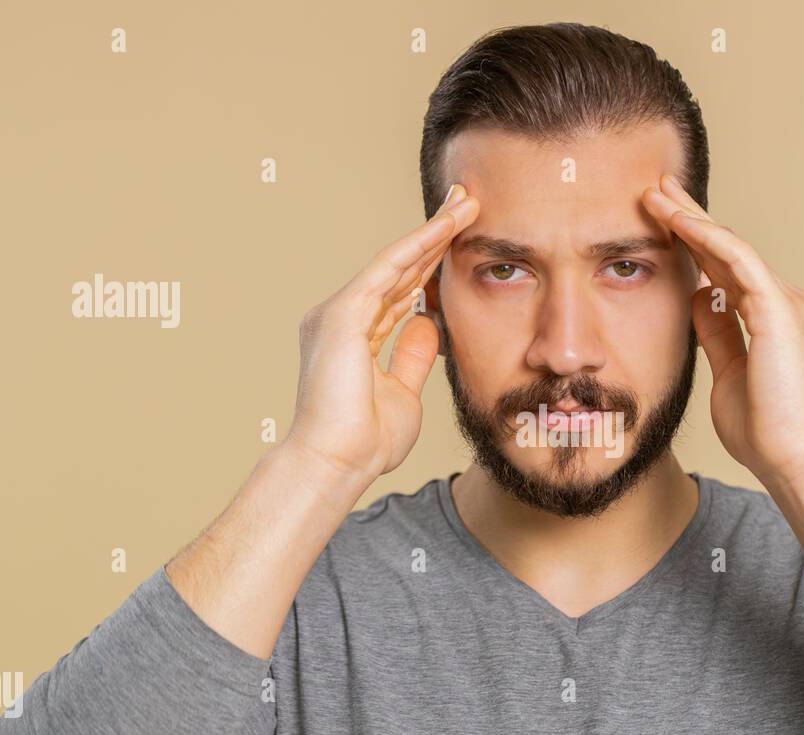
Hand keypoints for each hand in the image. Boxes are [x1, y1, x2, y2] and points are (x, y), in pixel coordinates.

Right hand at [284, 184, 479, 484]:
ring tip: (466, 202)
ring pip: (395, 260)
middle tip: (466, 201)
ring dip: (433, 230)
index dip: (431, 263)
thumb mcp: (403, 392)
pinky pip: (388, 269)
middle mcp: (342, 318)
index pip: (400, 290)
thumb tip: (426, 322)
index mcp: (354, 337)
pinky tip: (446, 226)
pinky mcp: (342, 314)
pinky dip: (419, 245)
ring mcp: (339, 313)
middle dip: (434, 234)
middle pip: (398, 267)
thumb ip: (412, 355)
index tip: (460, 237)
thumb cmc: (365, 442)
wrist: (336, 464)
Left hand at [641, 174, 803, 483]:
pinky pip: (737, 259)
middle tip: (658, 188)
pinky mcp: (779, 308)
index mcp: (775, 320)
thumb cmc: (765, 431)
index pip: (728, 272)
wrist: (794, 460)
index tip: (662, 224)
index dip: (695, 246)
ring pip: (731, 246)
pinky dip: (706, 236)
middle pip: (729, 250)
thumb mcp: (728, 374)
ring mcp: (787, 302)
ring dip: (691, 218)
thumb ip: (718, 335)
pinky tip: (677, 219)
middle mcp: (786, 302)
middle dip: (692, 218)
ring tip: (657, 193)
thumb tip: (699, 300)